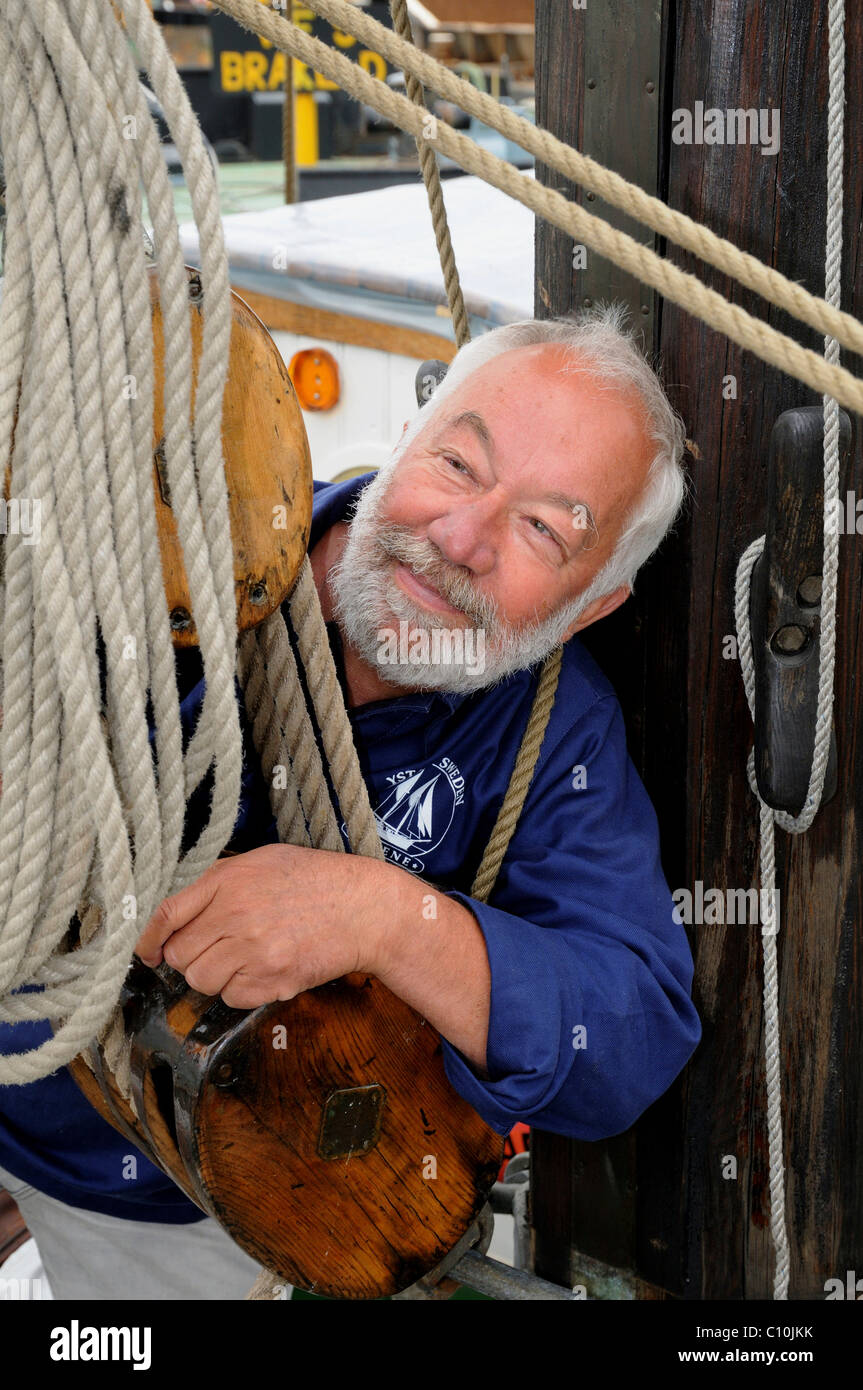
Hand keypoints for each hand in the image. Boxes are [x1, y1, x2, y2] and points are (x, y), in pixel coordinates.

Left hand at [134, 844, 390, 1009]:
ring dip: (213, 976)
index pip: (166, 913)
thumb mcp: (261, 860)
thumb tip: (176, 910)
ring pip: (201, 981)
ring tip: (239, 960)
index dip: (147, 939)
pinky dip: (239, 991)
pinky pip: (232, 998)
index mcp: (228, 880)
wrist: (364, 909)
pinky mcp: (272, 979)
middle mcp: (236, 914)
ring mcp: (254, 950)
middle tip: (210, 951)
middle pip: (180, 955)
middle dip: (187, 958)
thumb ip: (217, 880)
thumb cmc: (315, 880)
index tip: (147, 952)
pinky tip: (261, 970)